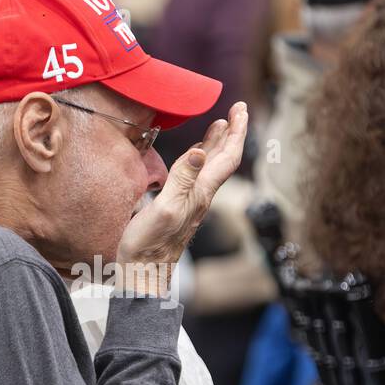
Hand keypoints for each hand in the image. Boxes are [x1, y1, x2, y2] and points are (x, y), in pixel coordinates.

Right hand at [116, 102, 249, 295]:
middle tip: (237, 110)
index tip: (241, 110)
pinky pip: (196, 176)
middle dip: (232, 132)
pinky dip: (200, 158)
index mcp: (200, 193)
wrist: (142, 275)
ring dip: (217, 143)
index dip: (237, 132)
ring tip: (221, 124)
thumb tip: (202, 151)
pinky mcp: (179, 208)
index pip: (227, 158)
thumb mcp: (165, 208)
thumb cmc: (149, 246)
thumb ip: (182, 179)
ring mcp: (191, 202)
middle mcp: (200, 196)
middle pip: (223, 160)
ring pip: (211, 167)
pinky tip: (196, 154)